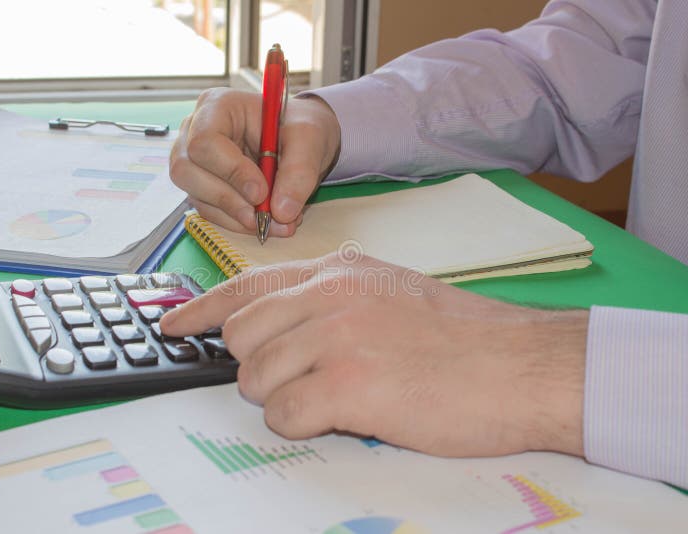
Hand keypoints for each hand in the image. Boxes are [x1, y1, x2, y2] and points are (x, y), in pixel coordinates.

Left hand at [160, 253, 588, 457]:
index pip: (244, 286)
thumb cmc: (463, 337)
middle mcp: (328, 295)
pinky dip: (305, 426)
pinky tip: (345, 415)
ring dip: (284, 398)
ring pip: (255, 379)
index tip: (172, 327)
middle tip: (302, 379)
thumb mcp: (389, 293)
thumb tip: (275, 327)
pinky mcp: (348, 386)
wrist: (524, 365)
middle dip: (259, 367)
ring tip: (334, 397)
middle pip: (241, 337)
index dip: (199, 311)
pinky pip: (284, 417)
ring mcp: (336, 338)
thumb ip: (330, 300)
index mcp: (337, 270)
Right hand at [169, 88, 340, 235]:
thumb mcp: (309, 140)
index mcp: (217, 107)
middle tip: (264, 215)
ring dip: (235, 216)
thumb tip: (281, 212)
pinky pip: (209, 211)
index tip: (261, 192)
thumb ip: (299, 172)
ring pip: (196, 196)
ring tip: (273, 221)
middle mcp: (194, 132)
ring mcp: (194, 161)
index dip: (231, 171)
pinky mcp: (201, 186)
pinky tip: (265, 221)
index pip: (204, 141)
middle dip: (227, 199)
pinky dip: (237, 222)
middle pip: (186, 171)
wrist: (297, 141)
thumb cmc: (297, 128)